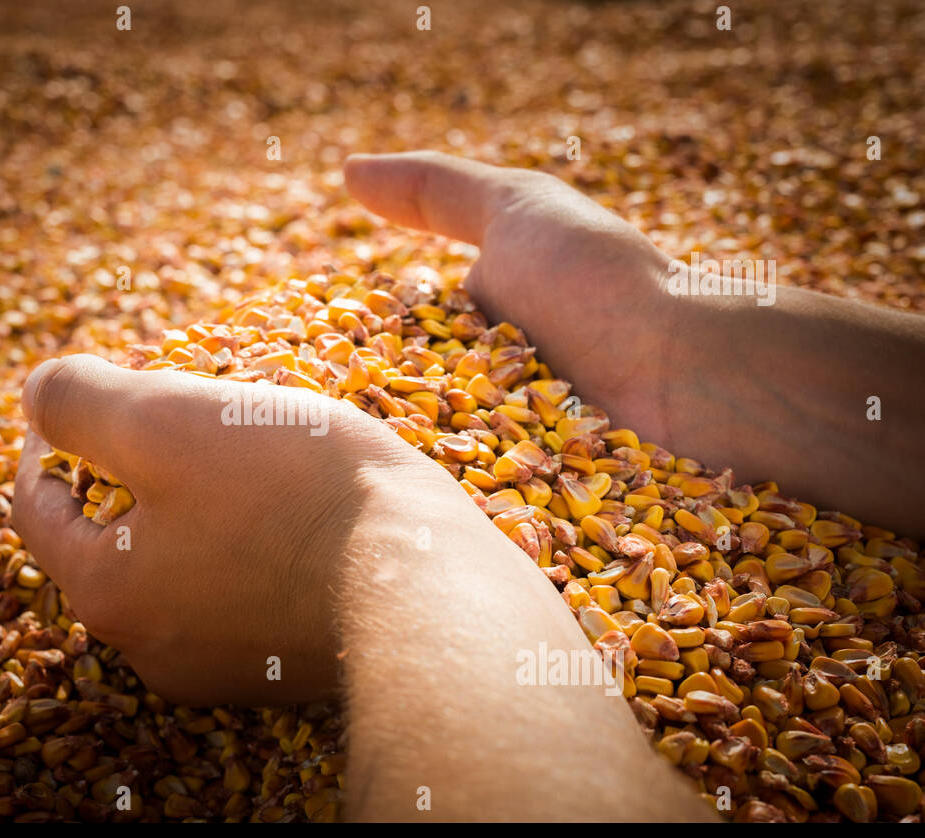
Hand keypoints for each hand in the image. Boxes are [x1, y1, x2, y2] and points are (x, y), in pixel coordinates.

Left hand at [11, 354, 481, 705]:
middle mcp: (154, 650)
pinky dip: (244, 543)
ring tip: (242, 449)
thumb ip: (82, 402)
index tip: (76, 401)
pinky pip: (239, 592)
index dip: (49, 442)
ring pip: (179, 565)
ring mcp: (225, 669)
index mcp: (109, 594)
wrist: (427, 581)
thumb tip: (35, 394)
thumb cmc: (291, 491)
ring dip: (193, 505)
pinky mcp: (285, 668)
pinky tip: (292, 504)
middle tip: (173, 413)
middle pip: (112, 540)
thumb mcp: (166, 420)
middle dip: (131, 470)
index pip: (39, 510)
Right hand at [346, 151, 924, 535]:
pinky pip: (466, 523)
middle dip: (345, 430)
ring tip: (327, 492)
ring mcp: (505, 463)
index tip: (275, 366)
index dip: (329, 354)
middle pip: (388, 419)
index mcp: (469, 332)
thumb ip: (435, 192)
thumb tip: (346, 172)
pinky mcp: (528, 519)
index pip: (375, 350)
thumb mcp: (519, 212)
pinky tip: (383, 530)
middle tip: (291, 441)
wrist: (697, 374)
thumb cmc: (604, 284)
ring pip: (419, 474)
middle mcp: (481, 397)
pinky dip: (432, 522)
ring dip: (383, 482)